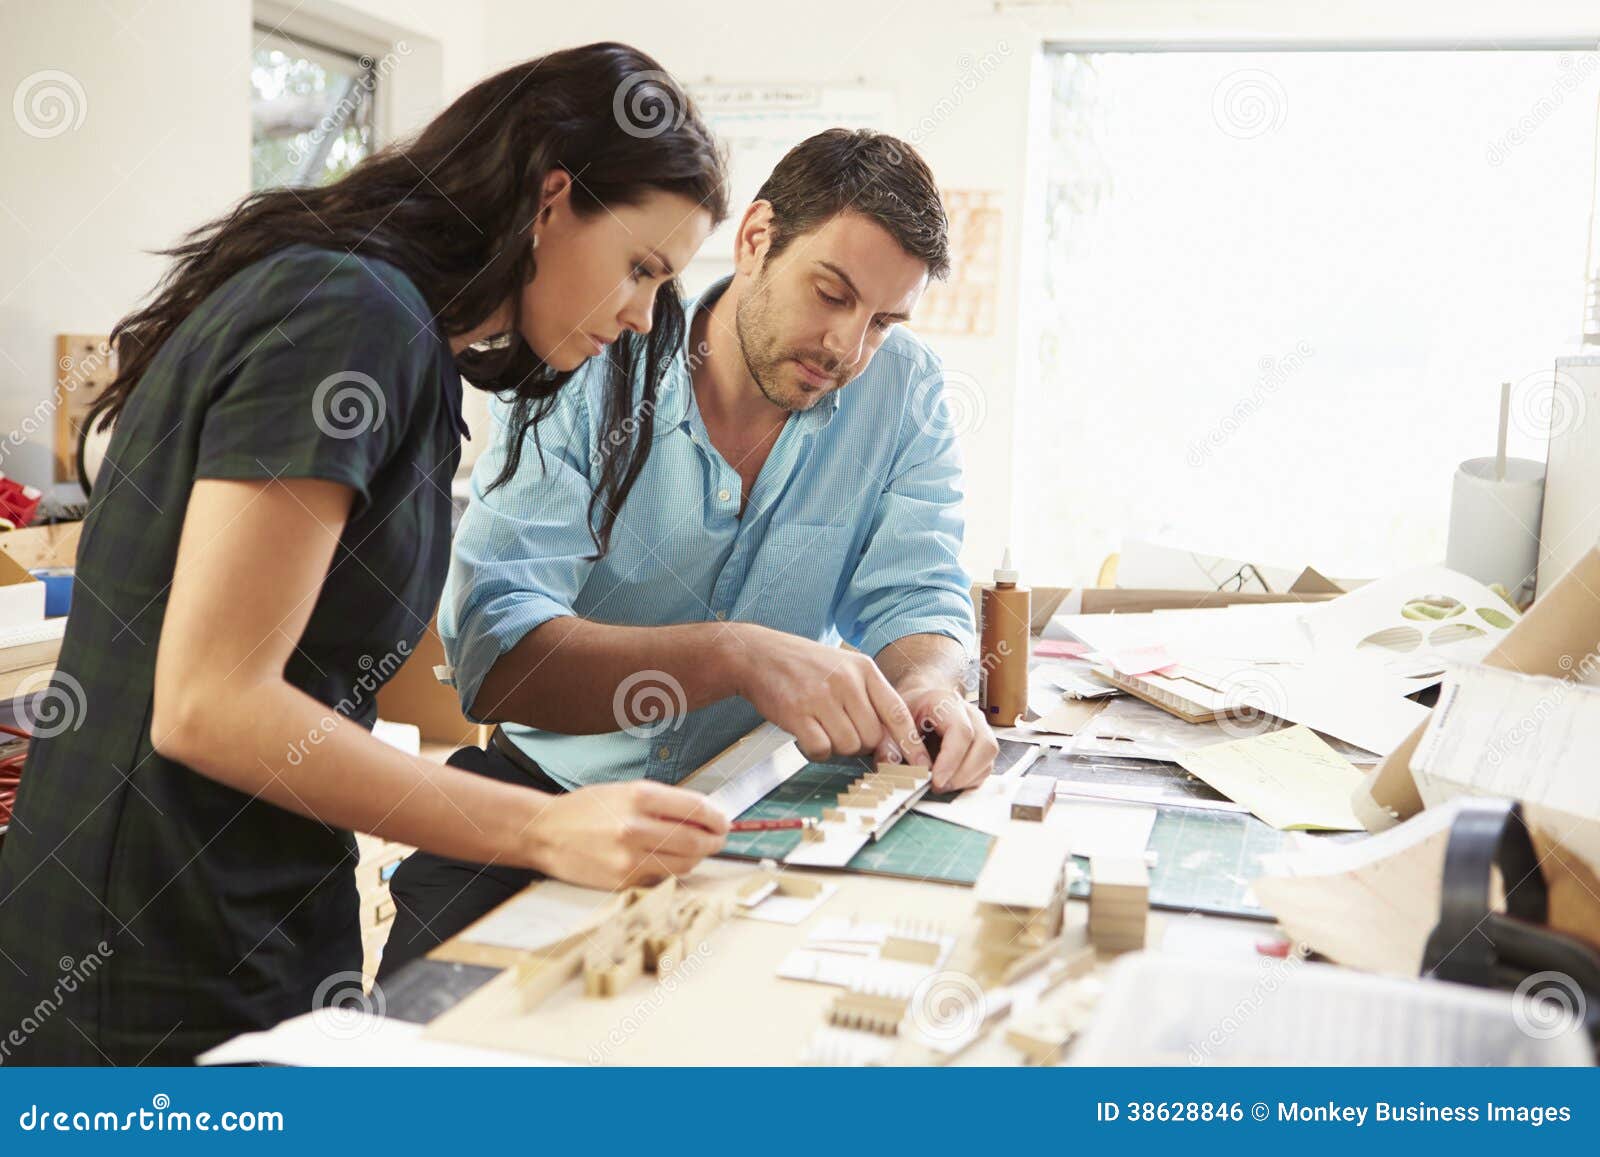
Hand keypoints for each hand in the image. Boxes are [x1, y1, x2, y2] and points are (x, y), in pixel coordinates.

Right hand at [525, 780, 727, 889]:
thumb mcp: (627, 791)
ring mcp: (629, 858)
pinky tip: (667, 859)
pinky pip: (663, 878)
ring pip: (685, 864)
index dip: (718, 818)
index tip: (724, 821)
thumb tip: (706, 815)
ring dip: (697, 857)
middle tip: (718, 838)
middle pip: (696, 841)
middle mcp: (635, 827)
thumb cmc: (588, 809)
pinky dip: (672, 869)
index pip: (697, 810)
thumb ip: (666, 802)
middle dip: (714, 840)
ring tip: (694, 848)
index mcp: (639, 797)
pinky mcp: (623, 881)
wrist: (546, 832)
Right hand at [725, 624, 928, 765]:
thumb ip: (869, 699)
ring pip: (848, 746)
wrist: (760, 654)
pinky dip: (816, 751)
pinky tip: (807, 734)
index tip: (919, 764)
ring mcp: (821, 697)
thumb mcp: (845, 668)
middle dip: (861, 744)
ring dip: (837, 747)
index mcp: (864, 669)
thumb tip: (891, 742)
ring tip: (822, 727)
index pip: (897, 712)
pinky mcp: (797, 713)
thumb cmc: (806, 666)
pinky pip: (821, 749)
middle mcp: (846, 682)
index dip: (911, 742)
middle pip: (873, 737)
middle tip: (843, 731)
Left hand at [893, 686, 995, 791]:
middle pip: (983, 746)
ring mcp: (981, 728)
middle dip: (962, 774)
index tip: (936, 781)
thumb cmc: (907, 711)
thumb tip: (903, 774)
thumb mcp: (891, 724)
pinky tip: (949, 781)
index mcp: (947, 703)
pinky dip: (969, 779)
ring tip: (942, 786)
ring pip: (988, 758)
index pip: (961, 732)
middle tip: (938, 788)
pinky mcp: (983, 744)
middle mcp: (970, 714)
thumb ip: (892, 748)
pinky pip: (985, 766)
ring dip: (966, 779)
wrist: (918, 702)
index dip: (951, 760)